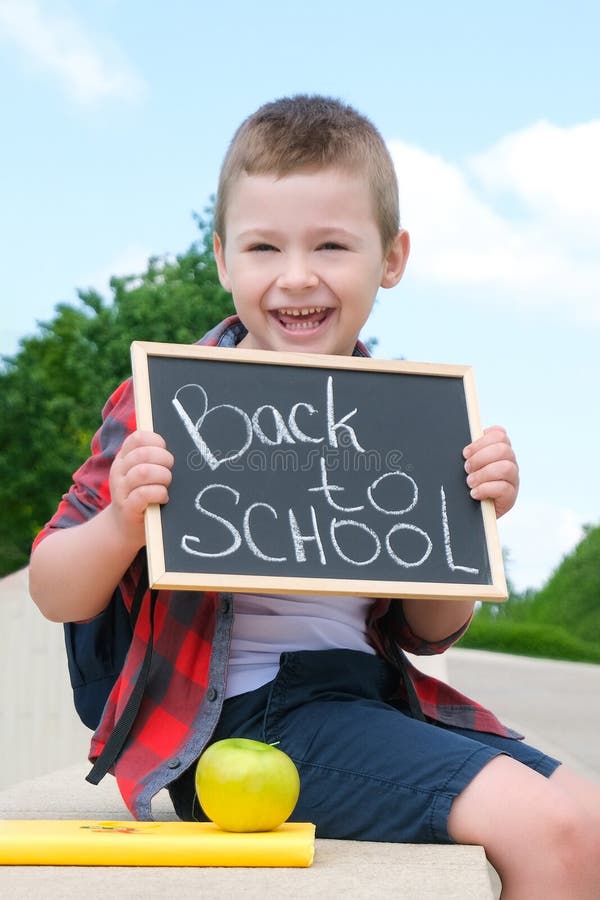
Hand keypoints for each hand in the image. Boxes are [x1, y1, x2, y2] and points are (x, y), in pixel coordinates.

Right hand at [108, 430, 173, 544]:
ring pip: (143, 472)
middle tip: (171, 469)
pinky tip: (164, 497)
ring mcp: (121, 490)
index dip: (156, 441)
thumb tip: (181, 443)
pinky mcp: (127, 508)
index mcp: (124, 458)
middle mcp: (119, 471)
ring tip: (167, 484)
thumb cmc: (142, 495)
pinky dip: (159, 493)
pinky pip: (143, 494)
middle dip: (164, 459)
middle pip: (143, 454)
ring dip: (163, 476)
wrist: (125, 527)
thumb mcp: (143, 474)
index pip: (137, 438)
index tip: (165, 450)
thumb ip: (153, 459)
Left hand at [463, 426, 518, 518]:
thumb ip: (471, 452)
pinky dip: (485, 489)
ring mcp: (512, 479)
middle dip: (480, 457)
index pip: (499, 434)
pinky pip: (503, 488)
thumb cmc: (470, 483)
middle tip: (467, 468)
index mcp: (500, 449)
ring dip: (483, 474)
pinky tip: (475, 493)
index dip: (480, 442)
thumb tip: (462, 444)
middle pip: (503, 449)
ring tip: (470, 482)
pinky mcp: (511, 496)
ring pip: (506, 468)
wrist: (473, 510)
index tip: (466, 453)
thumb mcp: (470, 465)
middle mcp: (509, 461)